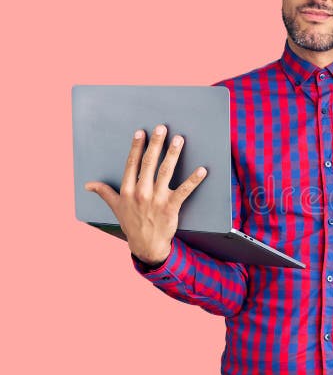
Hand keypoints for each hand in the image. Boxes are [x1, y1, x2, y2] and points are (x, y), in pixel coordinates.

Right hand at [83, 124, 207, 265]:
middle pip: (149, 163)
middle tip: (162, 128)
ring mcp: (157, 200)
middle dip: (156, 144)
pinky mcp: (171, 207)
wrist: (146, 246)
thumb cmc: (132, 224)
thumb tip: (88, 185)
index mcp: (128, 191)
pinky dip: (194, 180)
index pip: (132, 164)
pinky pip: (184, 190)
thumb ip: (104, 193)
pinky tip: (202, 170)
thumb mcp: (116, 208)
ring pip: (166, 172)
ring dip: (173, 154)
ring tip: (179, 140)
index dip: (136, 147)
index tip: (141, 133)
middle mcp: (141, 193)